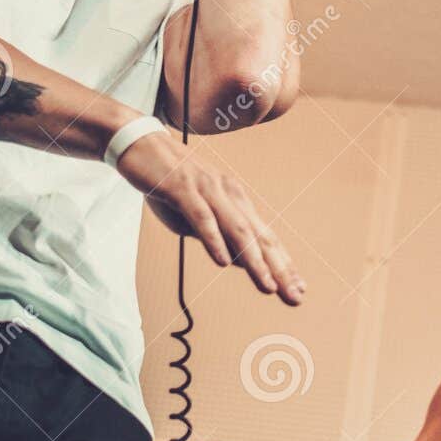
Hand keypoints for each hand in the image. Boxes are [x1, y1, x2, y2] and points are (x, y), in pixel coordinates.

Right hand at [115, 126, 304, 303]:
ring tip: (267, 286)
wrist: (142, 145)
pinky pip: (202, 217)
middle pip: (260, 236)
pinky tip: (222, 262)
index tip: (299, 288)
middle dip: (279, 268)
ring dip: (254, 261)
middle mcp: (229, 195)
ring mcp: (208, 191)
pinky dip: (214, 240)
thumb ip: (219, 237)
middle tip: (295, 295)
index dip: (283, 264)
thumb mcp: (198, 217)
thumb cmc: (170, 184)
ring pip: (237, 229)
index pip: (265, 237)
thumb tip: (238, 261)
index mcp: (236, 201)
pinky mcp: (183, 189)